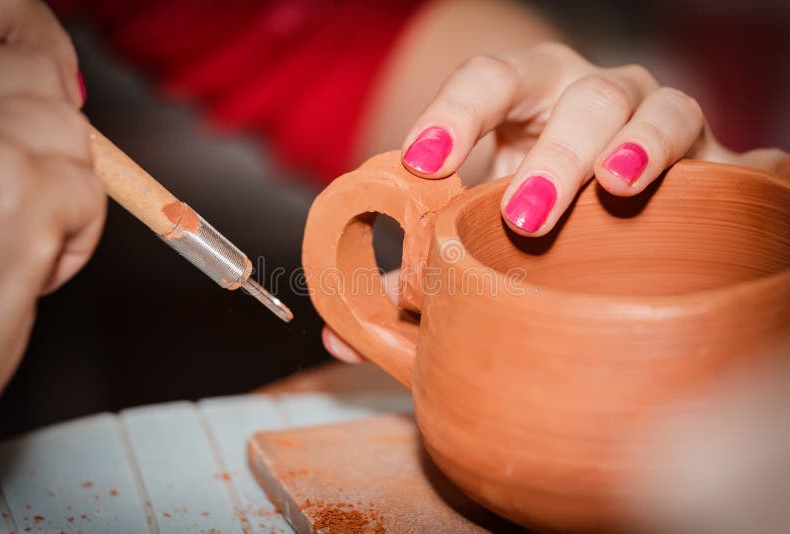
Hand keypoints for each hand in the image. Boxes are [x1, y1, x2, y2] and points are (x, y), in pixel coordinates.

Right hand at [0, 0, 104, 403]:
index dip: (33, 40)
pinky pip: (88, 190)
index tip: (55, 72)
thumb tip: (61, 84)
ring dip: (61, 191)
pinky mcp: (20, 193)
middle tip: (23, 192)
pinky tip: (27, 266)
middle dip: (50, 133)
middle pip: (38, 78)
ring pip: (70, 133)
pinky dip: (75, 236)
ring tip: (13, 239)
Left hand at [323, 42, 788, 361]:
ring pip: (647, 107)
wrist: (614, 217)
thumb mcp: (472, 239)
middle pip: (572, 95)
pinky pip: (714, 148)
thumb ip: (412, 281)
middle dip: (549, 150)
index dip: (454, 113)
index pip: (486, 82)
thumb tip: (338, 334)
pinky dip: (700, 165)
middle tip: (524, 216)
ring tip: (615, 189)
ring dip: (629, 145)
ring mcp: (647, 119)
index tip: (422, 163)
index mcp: (521, 105)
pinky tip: (682, 194)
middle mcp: (585, 98)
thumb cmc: (532, 222)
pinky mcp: (701, 158)